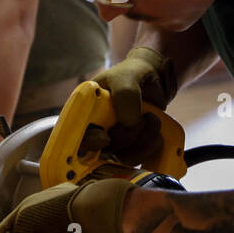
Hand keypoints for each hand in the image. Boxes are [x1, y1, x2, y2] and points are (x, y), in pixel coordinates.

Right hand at [88, 46, 176, 163]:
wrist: (154, 80)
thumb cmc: (133, 74)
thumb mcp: (127, 77)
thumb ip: (125, 94)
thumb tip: (129, 123)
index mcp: (85, 109)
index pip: (78, 133)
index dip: (89, 141)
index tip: (105, 138)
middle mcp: (95, 127)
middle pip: (101, 151)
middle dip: (125, 138)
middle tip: (142, 119)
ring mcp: (112, 139)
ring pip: (121, 158)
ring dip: (142, 143)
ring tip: (152, 120)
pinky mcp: (128, 147)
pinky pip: (136, 158)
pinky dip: (149, 148)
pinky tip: (156, 132)